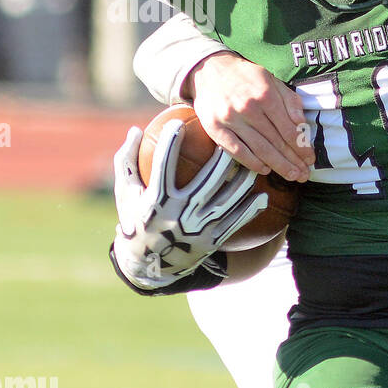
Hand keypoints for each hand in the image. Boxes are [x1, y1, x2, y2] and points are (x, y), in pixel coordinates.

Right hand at [112, 122, 267, 289]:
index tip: (178, 122)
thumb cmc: (135, 219)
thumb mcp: (125, 193)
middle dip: (221, 159)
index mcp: (155, 202)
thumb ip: (126, 160)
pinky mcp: (212, 242)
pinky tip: (262, 194)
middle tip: (231, 138)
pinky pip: (235, 223)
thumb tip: (135, 128)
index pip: (163, 166)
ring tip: (253, 161)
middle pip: (206, 182)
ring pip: (226, 201)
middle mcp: (178, 216)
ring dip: (242, 180)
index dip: (169, 143)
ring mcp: (197, 230)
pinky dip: (250, 209)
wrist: (150, 265)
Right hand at [187, 52, 313, 180]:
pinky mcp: (215, 128)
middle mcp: (248, 108)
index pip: (288, 129)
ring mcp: (230, 120)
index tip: (310, 159)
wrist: (209, 70)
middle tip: (304, 175)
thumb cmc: (246, 77)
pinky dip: (251, 162)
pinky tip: (265, 170)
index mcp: (265, 95)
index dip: (301, 147)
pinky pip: (236, 150)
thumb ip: (289, 100)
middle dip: (293, 160)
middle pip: (276, 141)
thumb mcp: (272, 80)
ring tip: (291, 176)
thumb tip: (302, 123)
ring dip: (277, 165)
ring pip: (259, 149)